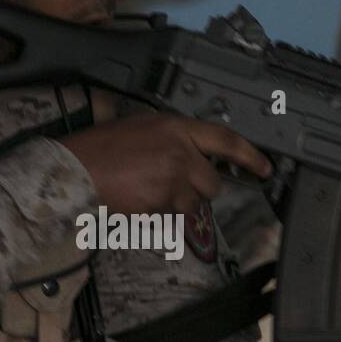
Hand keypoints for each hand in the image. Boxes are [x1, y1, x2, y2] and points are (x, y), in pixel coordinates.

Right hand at [60, 113, 271, 215]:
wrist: (76, 169)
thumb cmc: (100, 148)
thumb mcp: (142, 127)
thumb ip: (173, 138)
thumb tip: (191, 152)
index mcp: (176, 128)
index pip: (226, 140)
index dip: (250, 156)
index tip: (264, 167)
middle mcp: (179, 152)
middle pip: (213, 182)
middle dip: (200, 188)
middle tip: (178, 184)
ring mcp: (171, 180)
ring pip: (193, 203)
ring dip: (178, 202)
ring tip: (149, 189)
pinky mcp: (160, 203)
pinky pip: (171, 214)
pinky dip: (159, 212)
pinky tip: (139, 198)